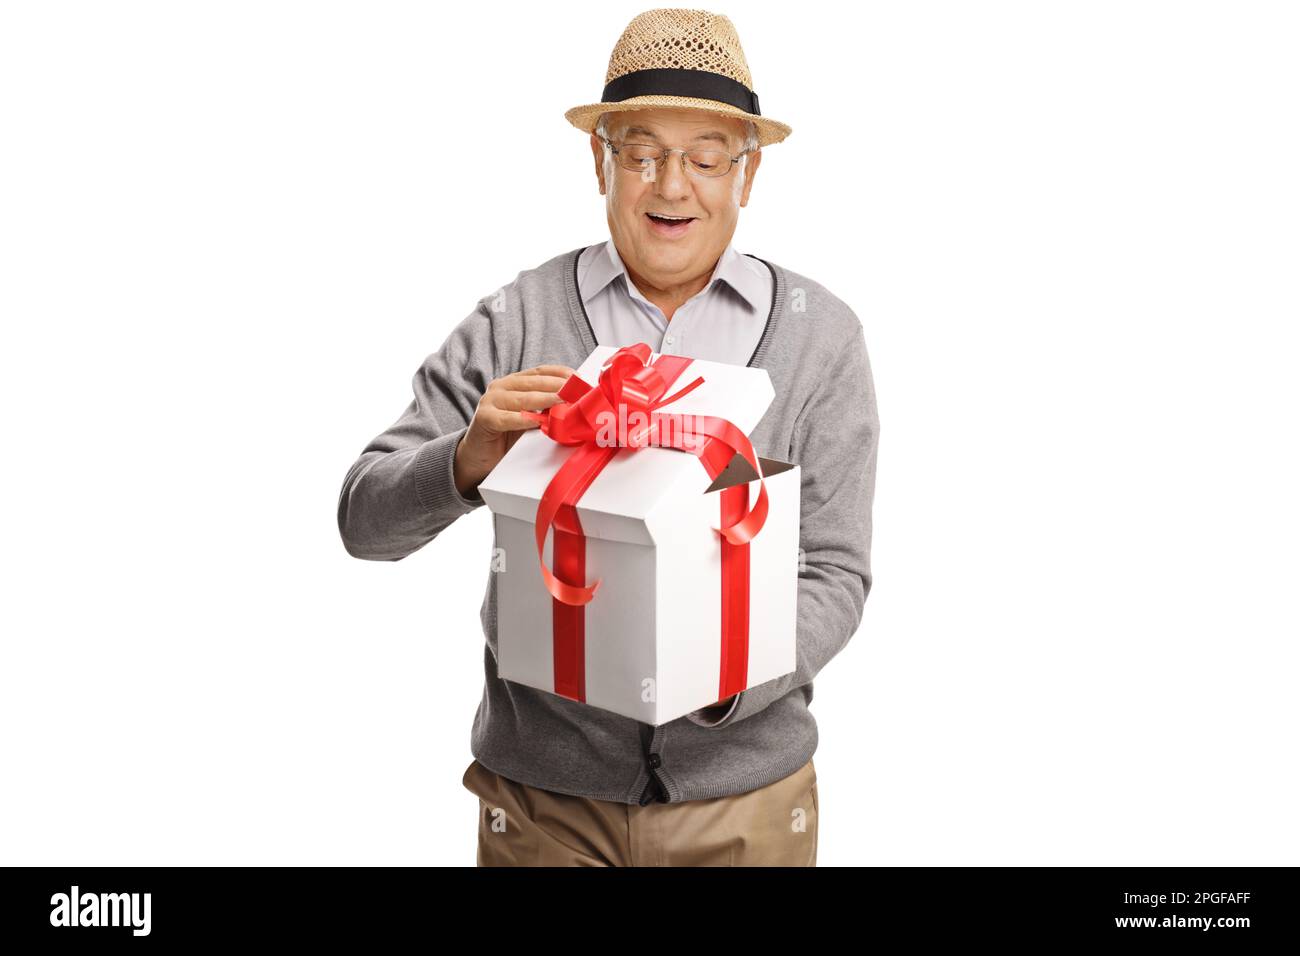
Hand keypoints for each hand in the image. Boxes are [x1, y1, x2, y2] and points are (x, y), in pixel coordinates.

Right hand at [453, 363, 574, 497]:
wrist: (478, 456)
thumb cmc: (507, 437)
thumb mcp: (530, 418)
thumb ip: (546, 408)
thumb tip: (575, 405)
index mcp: (513, 382)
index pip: (540, 372)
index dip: (561, 374)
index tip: (580, 379)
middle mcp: (501, 386)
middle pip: (534, 383)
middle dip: (558, 386)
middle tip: (577, 391)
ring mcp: (490, 400)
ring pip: (523, 398)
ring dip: (545, 399)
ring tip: (563, 401)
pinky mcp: (483, 418)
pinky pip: (507, 418)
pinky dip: (523, 419)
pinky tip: (537, 421)